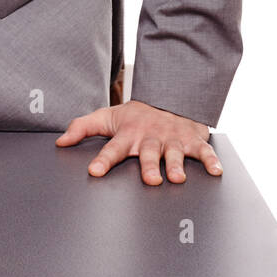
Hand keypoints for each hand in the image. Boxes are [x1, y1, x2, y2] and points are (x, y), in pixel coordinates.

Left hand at [55, 99, 221, 184]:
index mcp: (129, 134)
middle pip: (148, 154)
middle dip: (148, 166)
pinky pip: (203, 151)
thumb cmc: (135, 116)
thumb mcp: (107, 117)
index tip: (95, 171)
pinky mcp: (192, 140)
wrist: (168, 97)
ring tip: (177, 178)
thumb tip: (60, 142)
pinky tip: (216, 171)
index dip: (103, 160)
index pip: (112, 148)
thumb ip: (82, 128)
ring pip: (174, 153)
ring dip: (176, 165)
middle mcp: (150, 138)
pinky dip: (211, 160)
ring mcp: (172, 139)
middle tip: (150, 179)